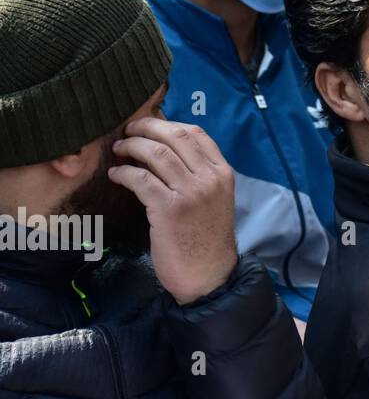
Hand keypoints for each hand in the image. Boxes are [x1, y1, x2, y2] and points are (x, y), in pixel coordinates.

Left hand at [107, 118, 238, 305]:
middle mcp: (210, 178)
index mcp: (223, 173)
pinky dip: (124, 173)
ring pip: (157, 153)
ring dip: (132, 147)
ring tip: (119, 150)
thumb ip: (198, 175)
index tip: (149, 126)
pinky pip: (141, 179)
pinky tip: (116, 175)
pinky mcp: (169, 210)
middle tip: (128, 131)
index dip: (167, 123)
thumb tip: (164, 152)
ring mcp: (192, 193)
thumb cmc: (206, 239)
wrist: (208, 275)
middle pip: (176, 136)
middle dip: (146, 128)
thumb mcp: (214, 199)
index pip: (196, 133)